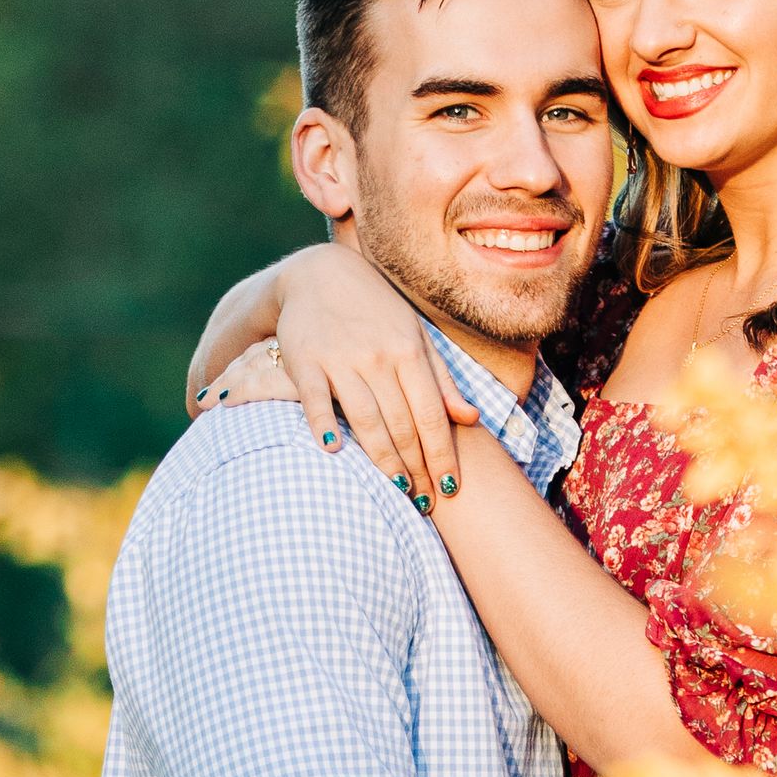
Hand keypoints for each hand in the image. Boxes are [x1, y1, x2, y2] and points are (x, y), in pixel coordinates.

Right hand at [206, 239, 479, 505]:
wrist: (320, 272)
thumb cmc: (376, 311)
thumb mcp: (414, 337)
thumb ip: (441, 380)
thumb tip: (471, 418)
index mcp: (410, 353)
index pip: (432, 416)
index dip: (442, 456)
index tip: (450, 490)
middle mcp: (379, 358)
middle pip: (403, 425)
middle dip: (417, 468)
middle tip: (424, 504)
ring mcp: (341, 359)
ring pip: (367, 419)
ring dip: (383, 461)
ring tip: (397, 492)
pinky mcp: (305, 360)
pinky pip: (316, 400)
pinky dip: (324, 425)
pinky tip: (335, 452)